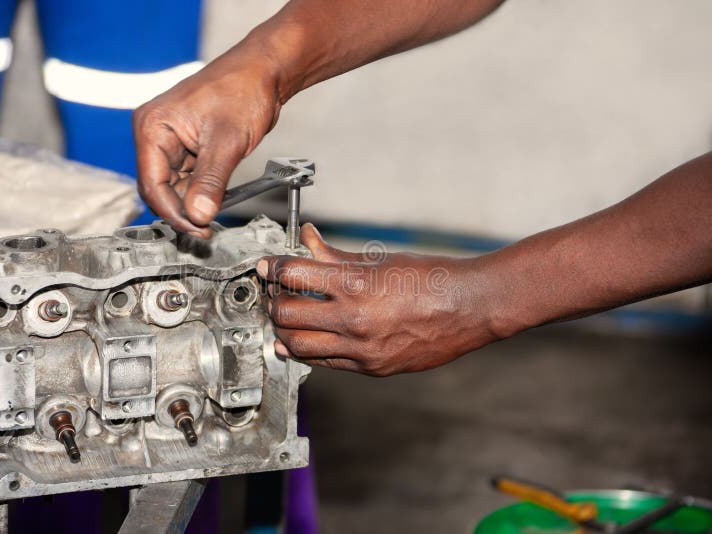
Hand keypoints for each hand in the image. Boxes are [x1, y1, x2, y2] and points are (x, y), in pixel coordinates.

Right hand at [133, 47, 282, 237]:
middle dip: (183, 210)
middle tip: (207, 228)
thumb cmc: (243, 89)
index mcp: (153, 127)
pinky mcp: (189, 148)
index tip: (197, 228)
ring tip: (216, 216)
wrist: (264, 72)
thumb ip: (211, 182)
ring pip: (176, 187)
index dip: (173, 212)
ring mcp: (172, 142)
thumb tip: (198, 215)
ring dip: (194, 204)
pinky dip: (202, 193)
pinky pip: (190, 179)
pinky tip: (218, 201)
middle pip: (160, 189)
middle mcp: (156, 134)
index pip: (152, 184)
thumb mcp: (227, 141)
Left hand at [256, 224, 502, 375]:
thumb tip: (308, 237)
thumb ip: (335, 254)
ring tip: (286, 317)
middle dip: (273, 300)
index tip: (266, 267)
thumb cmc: (431, 278)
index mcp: (355, 283)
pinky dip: (307, 352)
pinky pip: (324, 363)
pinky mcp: (371, 368)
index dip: (271, 268)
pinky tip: (302, 342)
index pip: (292, 274)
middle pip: (286, 313)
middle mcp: (354, 319)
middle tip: (274, 293)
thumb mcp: (380, 259)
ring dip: (284, 330)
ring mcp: (361, 349)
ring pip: (298, 345)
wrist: (471, 308)